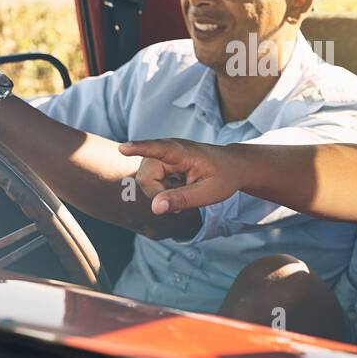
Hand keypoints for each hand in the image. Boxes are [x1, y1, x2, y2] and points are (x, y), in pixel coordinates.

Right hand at [118, 139, 243, 213]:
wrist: (233, 165)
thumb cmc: (224, 177)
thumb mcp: (208, 193)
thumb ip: (181, 199)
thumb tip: (154, 208)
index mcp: (183, 151)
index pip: (157, 149)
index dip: (139, 149)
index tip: (123, 148)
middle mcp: (168, 149)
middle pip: (145, 178)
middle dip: (159, 194)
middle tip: (184, 199)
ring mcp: (163, 155)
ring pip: (146, 181)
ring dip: (162, 192)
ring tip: (185, 188)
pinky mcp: (161, 161)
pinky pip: (151, 181)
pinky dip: (164, 189)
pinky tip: (180, 185)